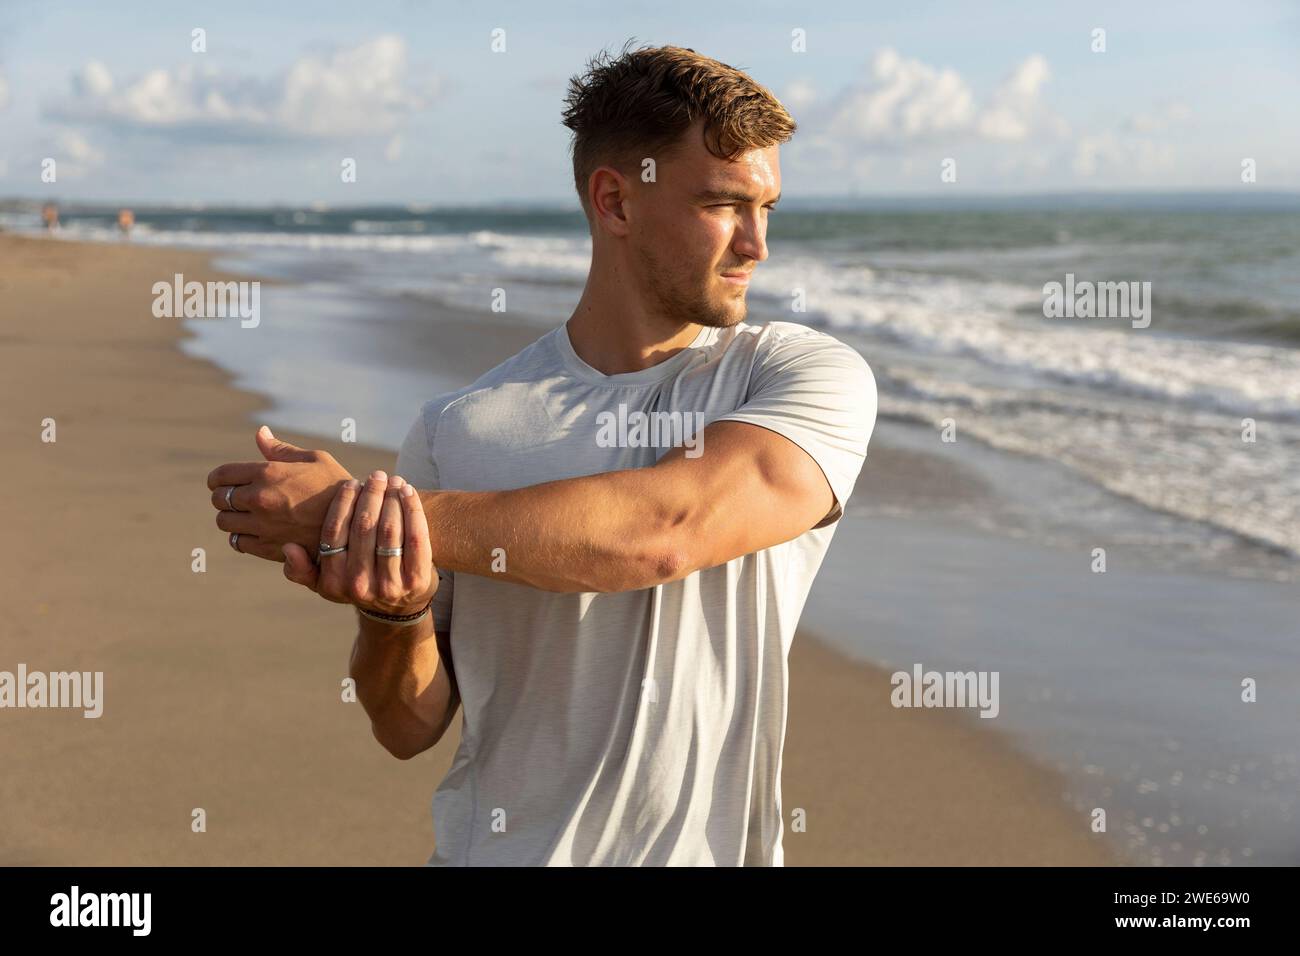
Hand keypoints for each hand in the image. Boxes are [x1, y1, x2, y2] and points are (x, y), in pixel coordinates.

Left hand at [208, 426, 352, 560]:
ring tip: (246, 515)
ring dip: (231, 518)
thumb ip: (281, 449)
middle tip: (238, 498)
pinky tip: (256, 531)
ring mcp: (262, 526)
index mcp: (267, 473)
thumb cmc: (338, 486)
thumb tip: (260, 433)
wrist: (357, 524)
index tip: (224, 481)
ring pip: (224, 523)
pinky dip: (242, 537)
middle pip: (218, 499)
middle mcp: (259, 499)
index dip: (218, 478)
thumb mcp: (315, 459)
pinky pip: (238, 543)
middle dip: (224, 496)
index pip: (220, 475)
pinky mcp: (268, 548)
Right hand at [282, 470, 436, 616]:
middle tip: (376, 475)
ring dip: (391, 499)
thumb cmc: (357, 582)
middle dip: (371, 495)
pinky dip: (413, 509)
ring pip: (389, 531)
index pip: (334, 534)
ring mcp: (391, 585)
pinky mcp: (418, 580)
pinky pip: (415, 537)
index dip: (343, 503)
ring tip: (392, 480)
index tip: (351, 483)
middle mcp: (360, 586)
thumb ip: (302, 569)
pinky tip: (408, 492)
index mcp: (333, 583)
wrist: (399, 608)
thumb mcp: (325, 583)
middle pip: (364, 528)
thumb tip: (289, 546)